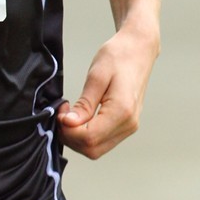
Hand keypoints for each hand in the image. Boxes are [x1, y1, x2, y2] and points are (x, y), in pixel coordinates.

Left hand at [57, 27, 158, 159]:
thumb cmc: (119, 56)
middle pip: (92, 149)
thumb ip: (84, 104)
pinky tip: (80, 118)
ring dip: (77, 137)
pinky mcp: (125, 125)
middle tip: (63, 114)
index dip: (68, 130)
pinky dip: (86, 135)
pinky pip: (102, 141)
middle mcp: (128, 124)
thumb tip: (69, 124)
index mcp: (122, 111)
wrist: (138, 50)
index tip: (61, 112)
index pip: (89, 138)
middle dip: (70, 136)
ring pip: (96, 149)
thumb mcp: (96, 76)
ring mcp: (129, 127)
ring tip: (70, 114)